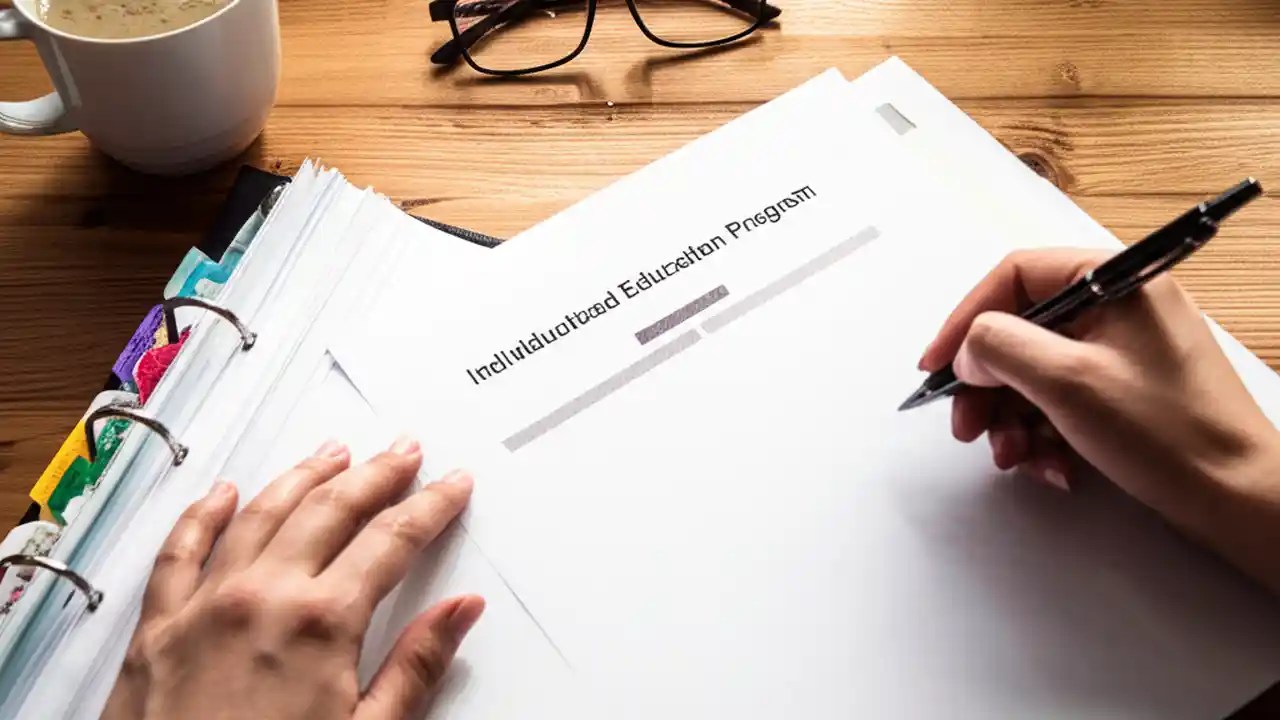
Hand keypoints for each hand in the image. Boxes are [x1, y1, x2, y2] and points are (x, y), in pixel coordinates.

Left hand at [102, 437, 483, 719]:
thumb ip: (416, 665)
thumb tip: (462, 609)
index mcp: (322, 623)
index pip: (392, 541)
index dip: (429, 507)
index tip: (451, 486)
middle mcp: (263, 596)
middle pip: (331, 510)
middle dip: (376, 475)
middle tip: (404, 452)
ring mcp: (204, 605)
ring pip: (262, 513)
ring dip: (304, 476)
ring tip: (335, 452)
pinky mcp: (156, 627)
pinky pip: (180, 550)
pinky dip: (205, 514)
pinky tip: (224, 493)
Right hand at [921, 248, 1279, 591]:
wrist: (1239, 499)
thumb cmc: (1171, 434)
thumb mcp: (1067, 381)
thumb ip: (1001, 348)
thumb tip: (967, 347)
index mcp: (1116, 280)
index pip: (1016, 277)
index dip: (966, 320)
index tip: (937, 365)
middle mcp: (1121, 307)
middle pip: (1021, 330)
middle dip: (988, 385)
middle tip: (968, 426)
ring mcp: (1125, 350)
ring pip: (1036, 372)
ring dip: (1012, 418)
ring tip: (1013, 457)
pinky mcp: (1126, 392)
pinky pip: (1062, 400)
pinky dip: (1044, 433)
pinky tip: (1051, 466)